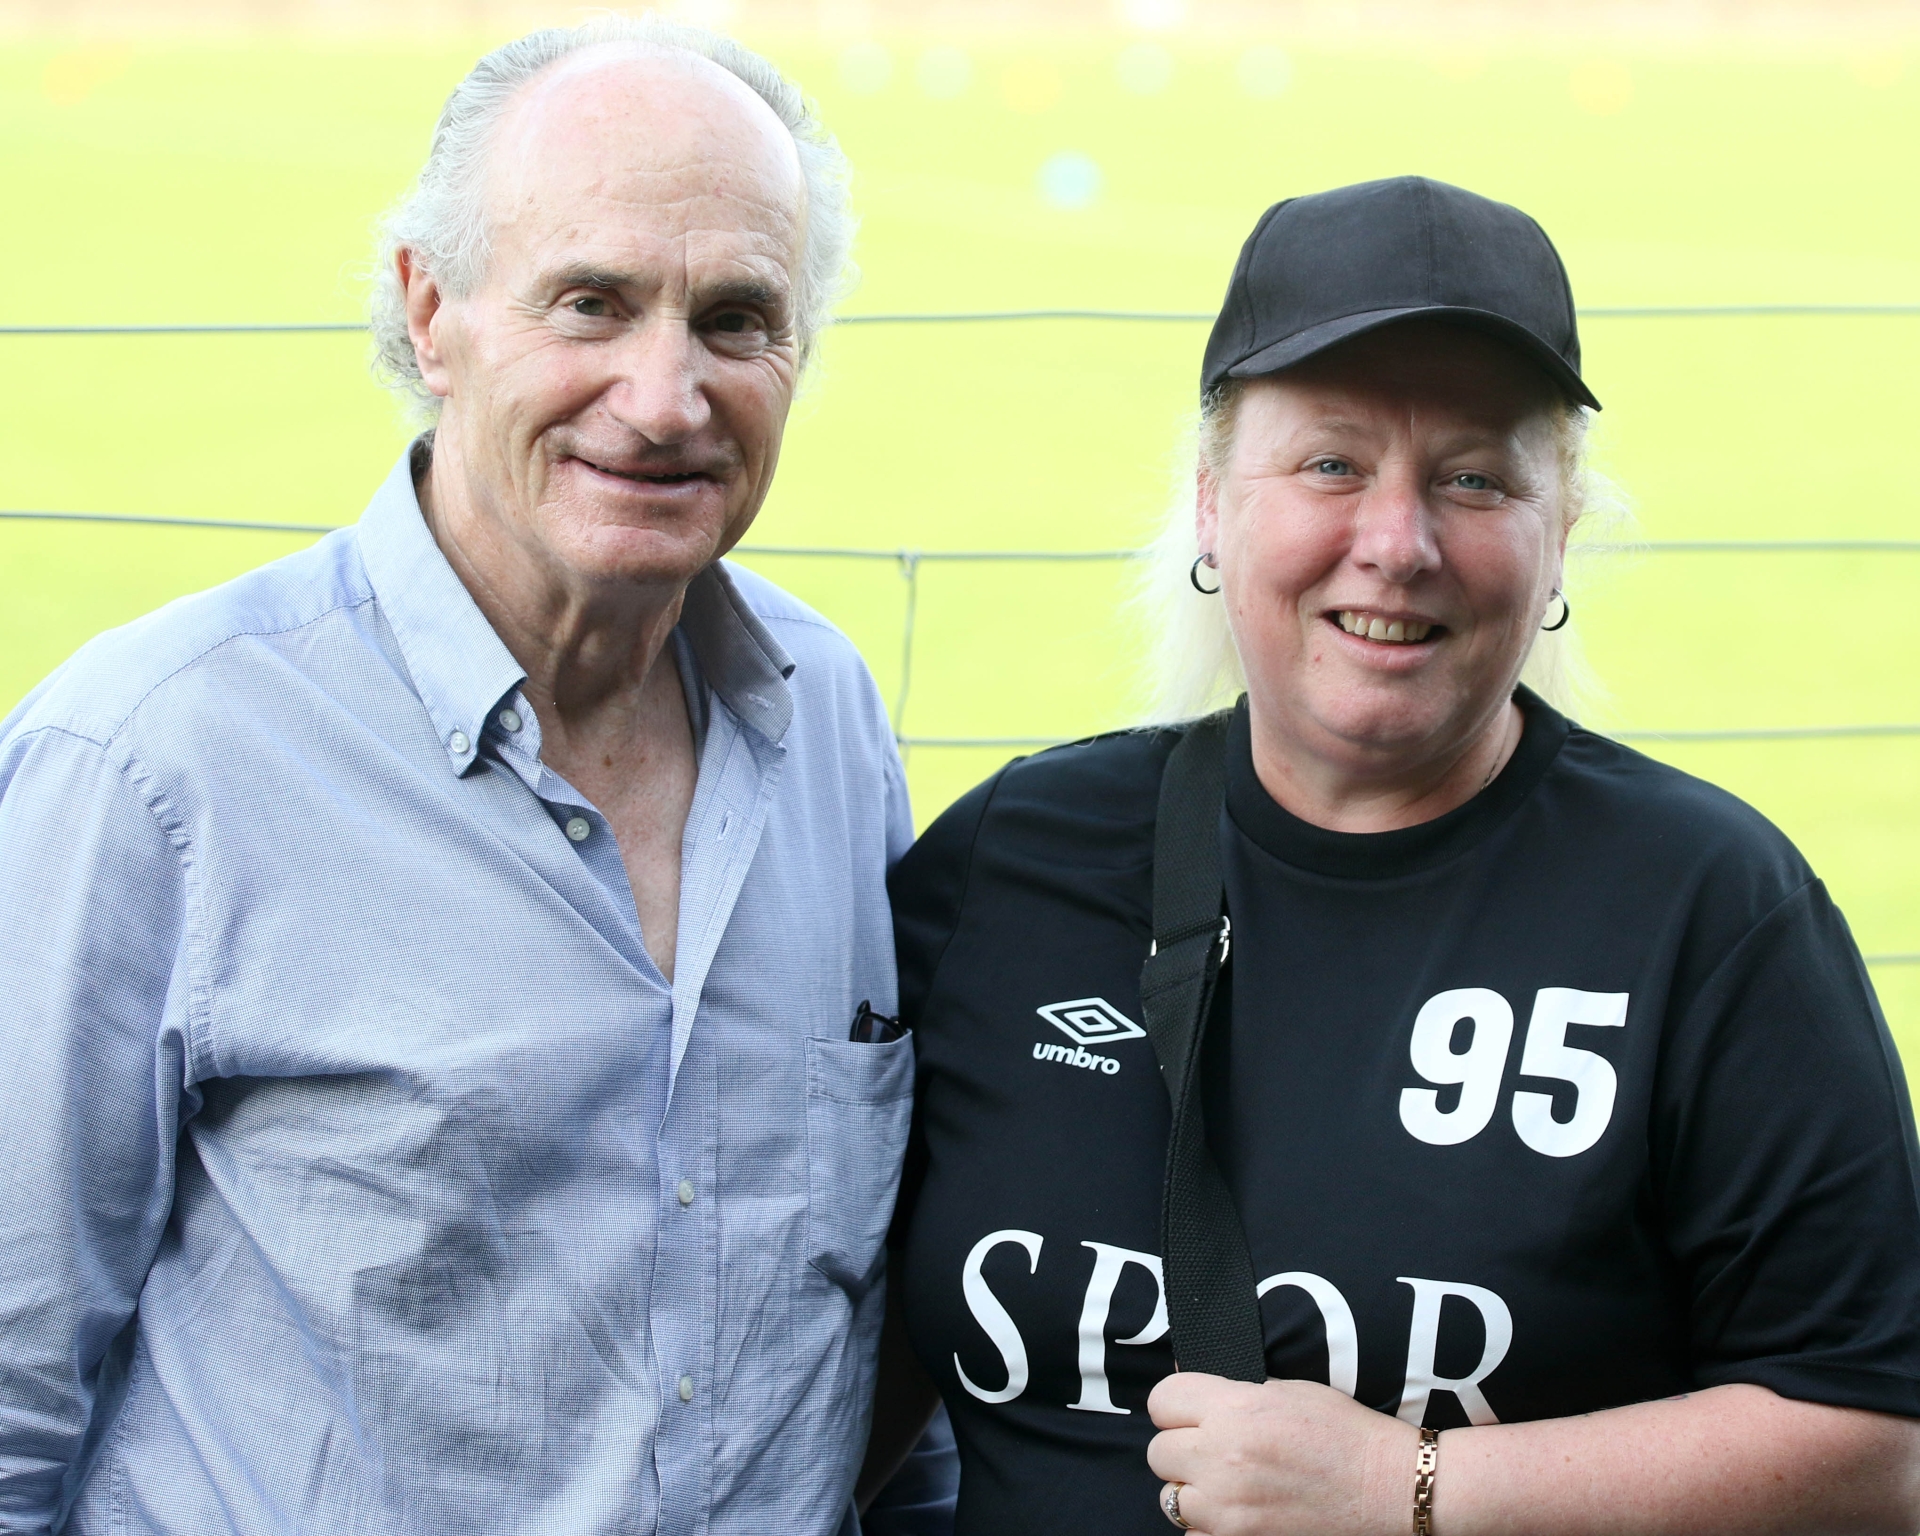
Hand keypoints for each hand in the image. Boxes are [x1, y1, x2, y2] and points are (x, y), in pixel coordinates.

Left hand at [1147, 1373, 1417, 1535]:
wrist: (1389, 1490)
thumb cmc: (1344, 1433)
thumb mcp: (1289, 1390)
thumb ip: (1232, 1389)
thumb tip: (1186, 1382)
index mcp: (1236, 1408)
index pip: (1161, 1400)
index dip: (1176, 1405)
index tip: (1193, 1412)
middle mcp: (1224, 1458)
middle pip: (1159, 1452)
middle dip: (1183, 1449)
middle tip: (1214, 1450)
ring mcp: (1229, 1509)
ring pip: (1173, 1499)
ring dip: (1195, 1491)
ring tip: (1231, 1485)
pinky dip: (1212, 1528)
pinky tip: (1243, 1513)